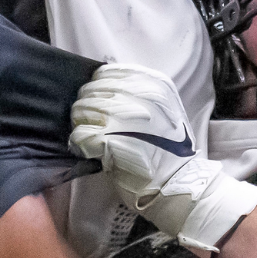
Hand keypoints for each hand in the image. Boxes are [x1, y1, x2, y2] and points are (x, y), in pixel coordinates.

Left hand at [71, 64, 256, 250]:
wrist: (177, 184)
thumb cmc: (167, 149)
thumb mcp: (162, 108)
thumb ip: (136, 92)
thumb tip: (99, 86)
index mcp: (153, 84)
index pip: (105, 73)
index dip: (96, 89)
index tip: (99, 104)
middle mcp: (139, 96)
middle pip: (90, 91)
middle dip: (86, 108)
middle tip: (91, 124)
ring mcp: (124, 117)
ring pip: (81, 110)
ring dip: (80, 125)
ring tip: (91, 137)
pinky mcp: (111, 140)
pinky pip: (79, 134)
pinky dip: (79, 143)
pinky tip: (89, 150)